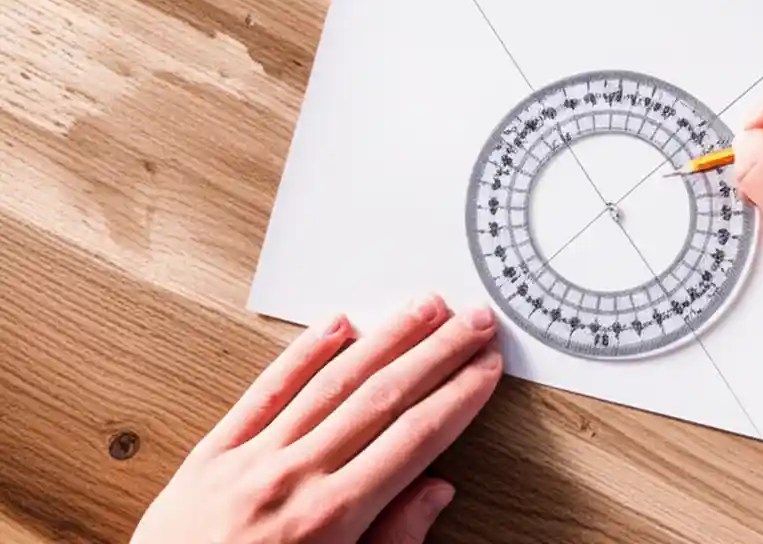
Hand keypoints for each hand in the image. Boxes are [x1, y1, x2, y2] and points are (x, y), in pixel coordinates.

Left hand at [132, 296, 501, 543]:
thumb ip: (392, 541)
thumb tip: (435, 491)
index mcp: (332, 520)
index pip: (415, 438)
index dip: (459, 396)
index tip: (486, 368)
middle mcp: (295, 478)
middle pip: (383, 397)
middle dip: (438, 353)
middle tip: (474, 320)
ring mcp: (251, 460)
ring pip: (332, 382)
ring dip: (385, 338)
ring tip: (423, 308)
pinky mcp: (211, 454)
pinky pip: (264, 391)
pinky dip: (303, 354)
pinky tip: (337, 324)